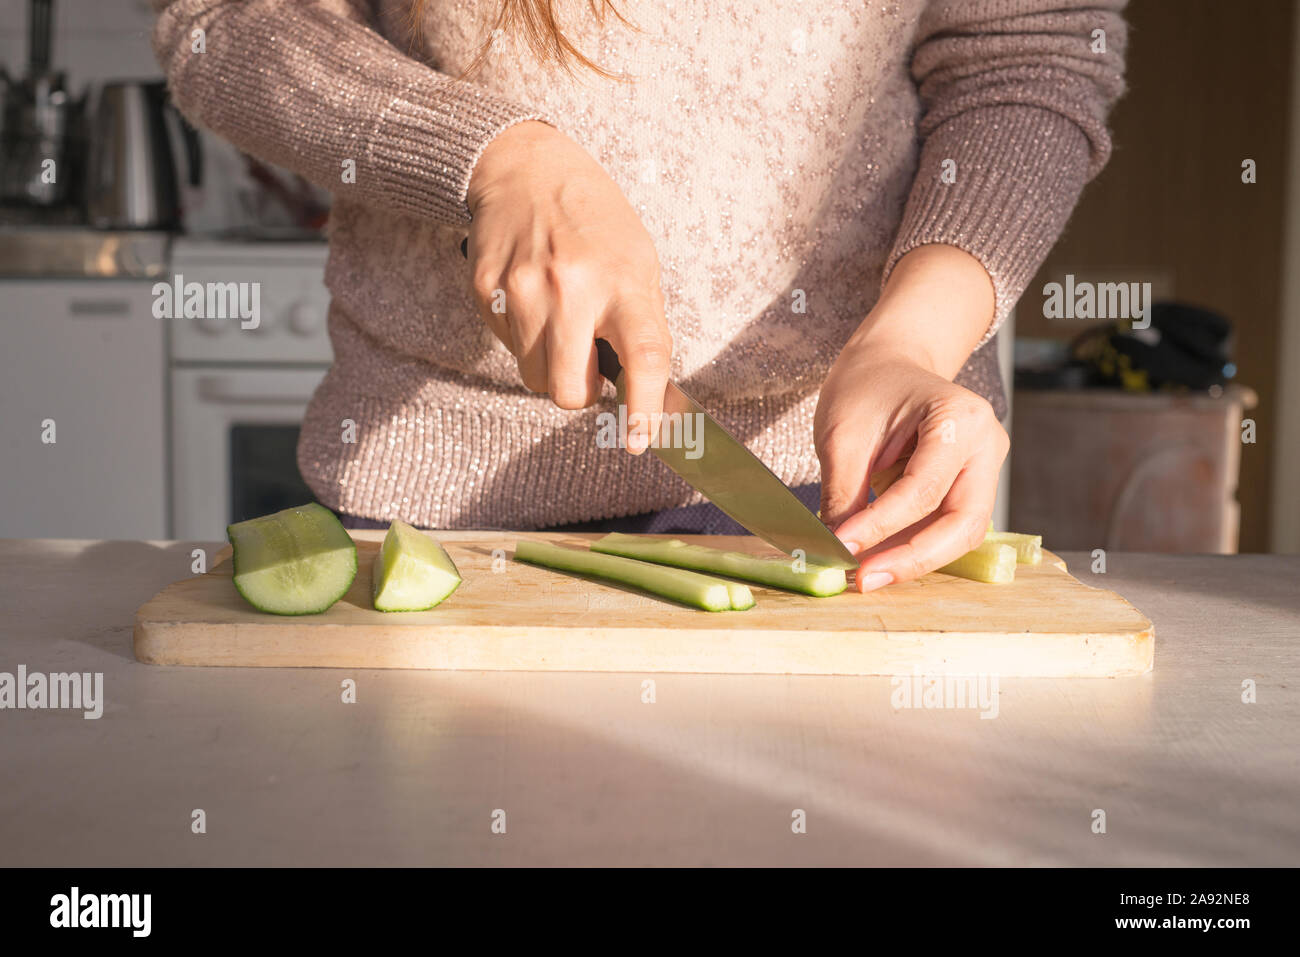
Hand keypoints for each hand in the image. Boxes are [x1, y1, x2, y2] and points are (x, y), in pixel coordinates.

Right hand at [466, 120, 670, 452]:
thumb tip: (658, 401)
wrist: (526, 170)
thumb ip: (644, 328)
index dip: (644, 408)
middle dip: (581, 393)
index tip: (639, 440)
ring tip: (560, 322)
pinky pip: (508, 348)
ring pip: (535, 378)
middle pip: (569, 390)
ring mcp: (521, 290)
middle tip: (589, 365)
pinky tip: (533, 300)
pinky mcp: (486, 291)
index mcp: (622, 279)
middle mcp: (570, 286)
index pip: (644, 357)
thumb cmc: (594, 222)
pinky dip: (524, 339)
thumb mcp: (638, 262)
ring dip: (551, 367)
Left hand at [813, 244, 1006, 590]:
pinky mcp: (971, 489)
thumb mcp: (843, 434)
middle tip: (863, 580)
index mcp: (959, 418)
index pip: (922, 488)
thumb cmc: (867, 387)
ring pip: (961, 535)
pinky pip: (948, 529)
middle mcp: (986, 445)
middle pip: (962, 522)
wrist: (890, 364)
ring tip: (865, 575)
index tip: (840, 549)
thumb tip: (835, 549)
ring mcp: (985, 470)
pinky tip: (878, 561)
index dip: (880, 526)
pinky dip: (914, 549)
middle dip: (911, 558)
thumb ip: (843, 493)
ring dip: (914, 561)